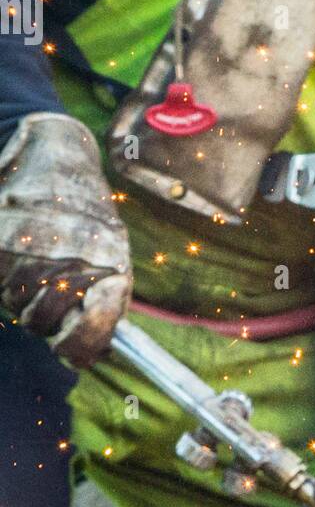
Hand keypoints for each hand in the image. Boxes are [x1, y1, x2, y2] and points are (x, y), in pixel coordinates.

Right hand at [0, 113, 130, 366]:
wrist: (56, 154)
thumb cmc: (85, 209)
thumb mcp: (112, 247)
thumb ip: (108, 298)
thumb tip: (99, 350)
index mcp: (109, 262)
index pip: (95, 327)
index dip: (81, 346)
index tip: (75, 352)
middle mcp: (71, 257)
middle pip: (44, 323)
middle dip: (45, 316)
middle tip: (49, 291)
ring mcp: (32, 249)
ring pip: (17, 304)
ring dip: (22, 293)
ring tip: (33, 261)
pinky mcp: (0, 242)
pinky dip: (3, 273)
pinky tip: (15, 253)